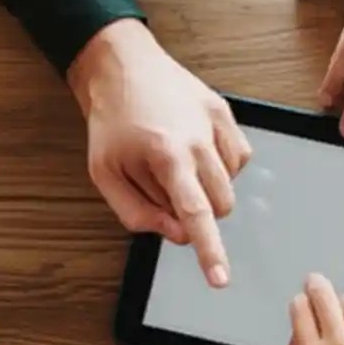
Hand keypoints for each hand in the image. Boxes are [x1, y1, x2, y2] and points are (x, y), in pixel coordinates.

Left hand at [68, 19, 251, 287]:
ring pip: (231, 184)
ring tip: (176, 165)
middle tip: (165, 192)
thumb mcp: (105, 174)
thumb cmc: (111, 120)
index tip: (221, 279)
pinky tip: (197, 155)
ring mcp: (216, 122)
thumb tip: (177, 234)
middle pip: (219, 205)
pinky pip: (239, 158)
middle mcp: (197, 138)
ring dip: (207, 189)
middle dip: (197, 213)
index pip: (195, 214)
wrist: (121, 65)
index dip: (210, 251)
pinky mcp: (225, 112)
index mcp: (165, 154)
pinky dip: (222, 168)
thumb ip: (138, 213)